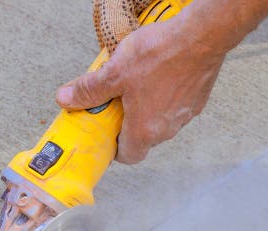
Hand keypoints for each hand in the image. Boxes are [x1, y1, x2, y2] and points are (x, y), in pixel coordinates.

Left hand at [56, 0, 267, 163]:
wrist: (202, 36)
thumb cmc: (161, 55)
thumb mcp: (114, 72)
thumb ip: (89, 90)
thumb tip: (65, 99)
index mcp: (145, 130)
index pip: (128, 156)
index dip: (114, 149)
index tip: (106, 134)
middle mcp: (167, 129)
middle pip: (142, 138)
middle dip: (127, 124)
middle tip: (115, 103)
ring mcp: (185, 115)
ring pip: (159, 122)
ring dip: (145, 110)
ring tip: (134, 85)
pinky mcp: (197, 100)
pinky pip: (174, 107)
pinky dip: (163, 98)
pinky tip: (157, 76)